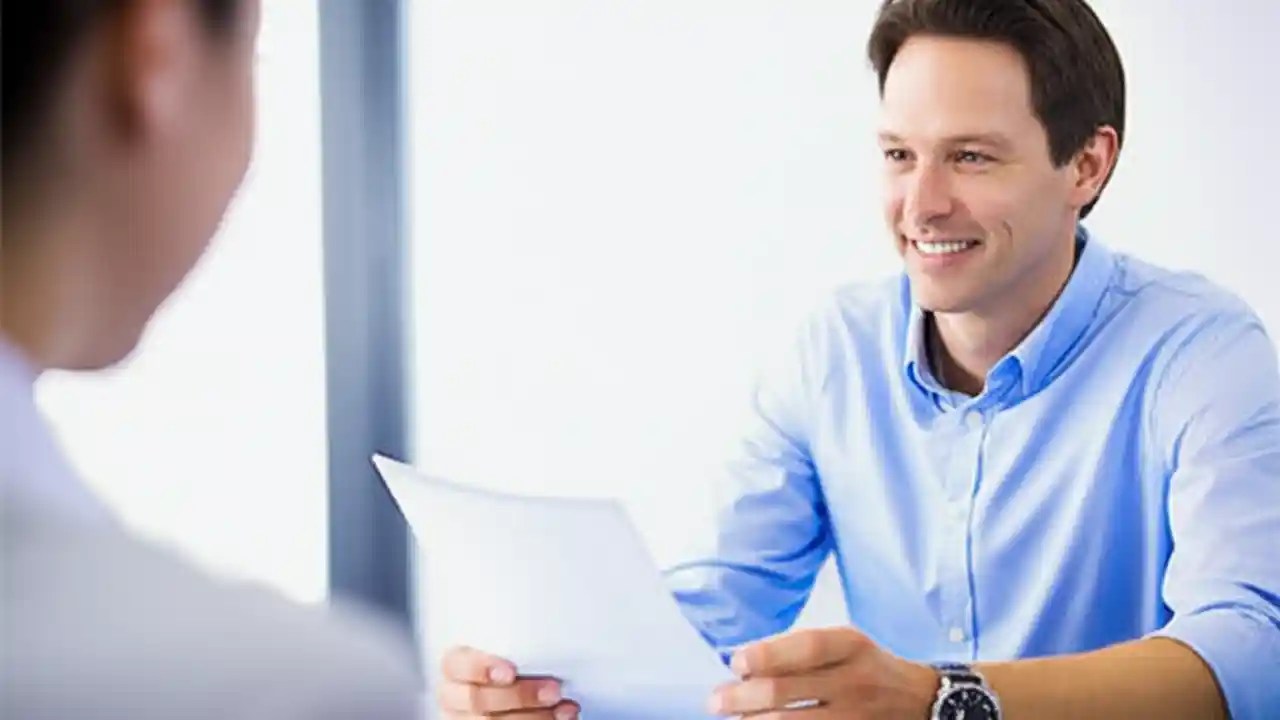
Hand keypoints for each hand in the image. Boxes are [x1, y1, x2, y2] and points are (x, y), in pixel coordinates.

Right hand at [437, 645, 579, 718]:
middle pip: (476, 700)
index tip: (511, 671)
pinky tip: (561, 718)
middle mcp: (455, 697)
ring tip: (564, 708)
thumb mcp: (507, 651)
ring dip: (535, 717)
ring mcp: (466, 719)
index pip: (455, 665)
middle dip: (519, 696)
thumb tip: (546, 634)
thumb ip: (514, 647)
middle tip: (553, 690)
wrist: (511, 696)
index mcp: (455, 669)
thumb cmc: (513, 667)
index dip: (481, 668)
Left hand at [707, 627, 938, 718]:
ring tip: (733, 719)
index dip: (765, 655)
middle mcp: (853, 681)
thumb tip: (743, 664)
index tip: (736, 663)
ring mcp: (855, 717)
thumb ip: (800, 650)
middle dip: (742, 697)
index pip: (804, 648)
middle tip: (716, 700)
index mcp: (850, 646)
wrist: (918, 699)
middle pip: (788, 690)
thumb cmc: (865, 666)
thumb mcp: (844, 644)